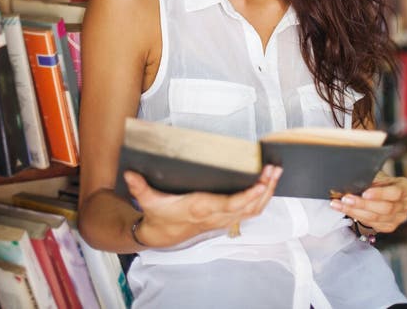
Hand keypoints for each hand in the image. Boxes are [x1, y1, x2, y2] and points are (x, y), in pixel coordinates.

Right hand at [123, 164, 282, 247]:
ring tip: (276, 173)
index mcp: (201, 208)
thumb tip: (129, 174)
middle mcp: (215, 215)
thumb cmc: (160, 215)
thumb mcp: (149, 201)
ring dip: (267, 193)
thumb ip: (140, 187)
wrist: (160, 236)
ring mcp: (222, 219)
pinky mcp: (224, 218)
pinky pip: (249, 211)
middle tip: (275, 170)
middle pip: (248, 206)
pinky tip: (268, 185)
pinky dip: (261, 199)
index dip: (248, 195)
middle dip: (265, 189)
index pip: (229, 204)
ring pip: (253, 210)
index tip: (260, 183)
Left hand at [330, 171, 406, 233]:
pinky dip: (355, 216)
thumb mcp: (377, 172)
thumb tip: (350, 177)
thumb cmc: (378, 177)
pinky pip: (372, 224)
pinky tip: (343, 209)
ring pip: (377, 218)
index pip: (396, 192)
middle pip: (386, 208)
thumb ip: (370, 175)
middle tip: (346, 198)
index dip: (380, 194)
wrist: (380, 187)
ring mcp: (400, 218)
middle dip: (363, 204)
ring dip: (355, 211)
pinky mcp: (389, 226)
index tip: (364, 192)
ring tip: (340, 204)